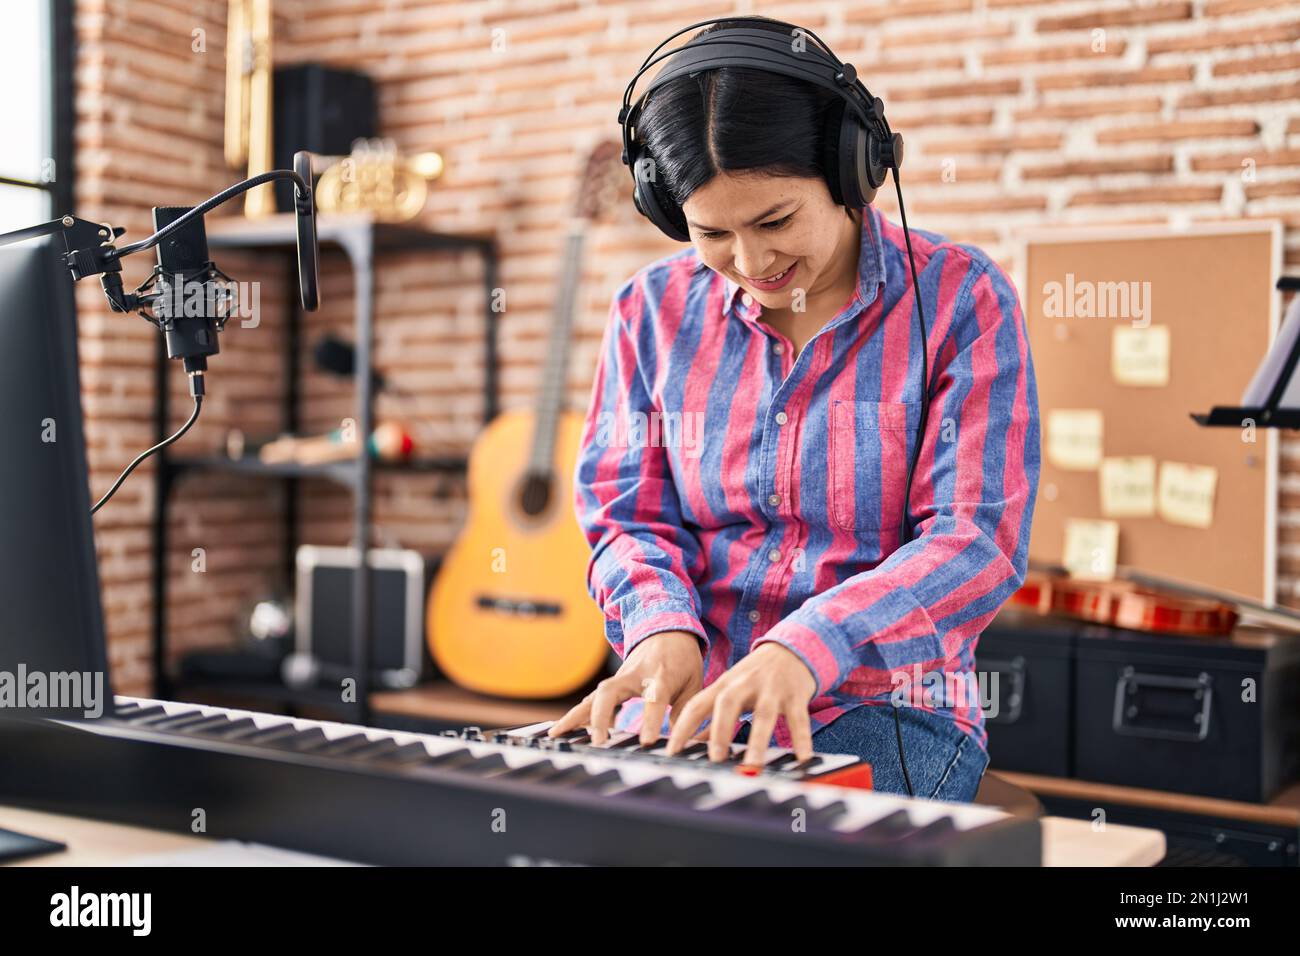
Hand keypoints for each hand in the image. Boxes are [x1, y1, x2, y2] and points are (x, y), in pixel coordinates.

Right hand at [547, 630, 703, 745]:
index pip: (654, 699)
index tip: (645, 742)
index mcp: (661, 676)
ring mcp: (620, 678)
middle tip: (598, 741)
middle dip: (601, 716)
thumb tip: (678, 742)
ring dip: (576, 715)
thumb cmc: (683, 660)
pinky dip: (577, 713)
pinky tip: (562, 729)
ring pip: (594, 695)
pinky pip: (592, 699)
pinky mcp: (612, 683)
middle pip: (610, 691)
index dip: (649, 721)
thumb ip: (684, 711)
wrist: (668, 629)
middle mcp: (635, 675)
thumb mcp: (694, 683)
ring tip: (557, 735)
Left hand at [664, 642, 816, 766]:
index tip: (672, 752)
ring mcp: (772, 689)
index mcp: (725, 685)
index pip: (697, 705)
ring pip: (764, 714)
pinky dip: (801, 739)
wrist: (791, 648)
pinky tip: (802, 759)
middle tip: (714, 759)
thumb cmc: (755, 676)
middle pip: (727, 703)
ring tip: (753, 765)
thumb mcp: (731, 690)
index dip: (683, 727)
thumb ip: (712, 716)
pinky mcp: (796, 695)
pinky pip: (799, 719)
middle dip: (720, 731)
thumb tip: (693, 743)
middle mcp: (746, 684)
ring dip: (758, 741)